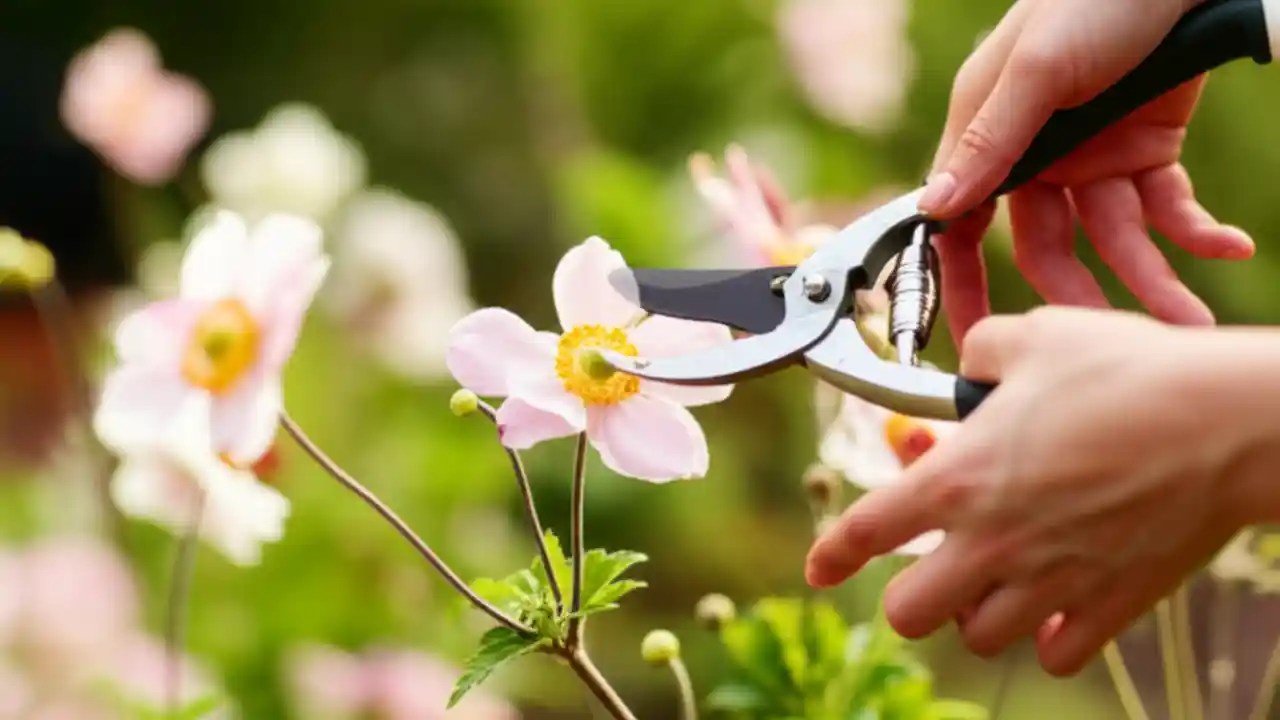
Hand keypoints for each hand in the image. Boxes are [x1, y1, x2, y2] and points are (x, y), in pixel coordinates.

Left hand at [805, 308, 1279, 674]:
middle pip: (909, 613)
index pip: (866, 530)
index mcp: (960, 477)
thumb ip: (980, 352)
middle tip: (939, 557)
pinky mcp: (1108, 604)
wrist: (1226, 421)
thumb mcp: (1035, 336)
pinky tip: (1056, 602)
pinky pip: (1056, 654)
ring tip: (1000, 571)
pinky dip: (1048, 637)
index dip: (831, 554)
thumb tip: (968, 367)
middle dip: (911, 590)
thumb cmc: (1128, 370)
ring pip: (978, 637)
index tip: (818, 569)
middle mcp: (994, 541)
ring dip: (977, 609)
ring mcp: (1050, 581)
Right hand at [926, 0, 1254, 344]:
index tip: (975, 337)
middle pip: (1045, 247)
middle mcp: (1036, 157)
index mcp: (989, 136)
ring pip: (1114, 239)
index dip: (963, 282)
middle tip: (1104, 341)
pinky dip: (1199, 231)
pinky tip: (1229, 246)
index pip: (963, 224)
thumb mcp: (1035, 69)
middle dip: (1075, 296)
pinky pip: (1169, 208)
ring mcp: (1092, 159)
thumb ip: (988, 142)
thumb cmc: (1090, 0)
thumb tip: (932, 209)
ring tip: (1189, 321)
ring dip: (1151, 279)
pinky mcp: (1149, 153)